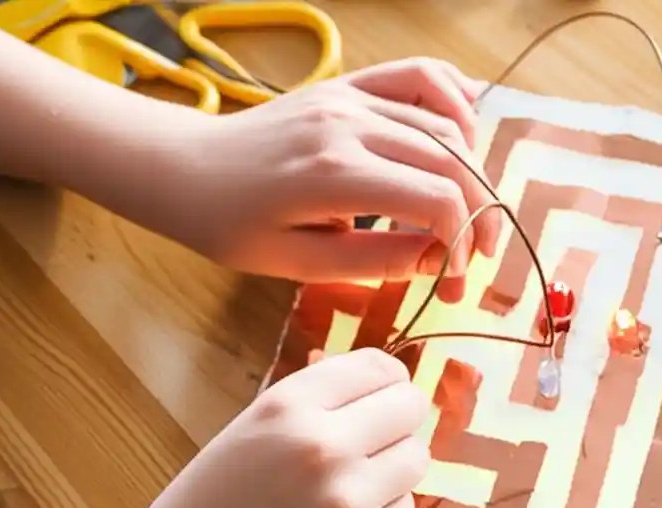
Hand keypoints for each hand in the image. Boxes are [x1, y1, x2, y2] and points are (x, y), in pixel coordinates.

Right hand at [101, 348, 430, 507]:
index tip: (382, 396)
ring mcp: (350, 503)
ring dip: (392, 472)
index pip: (377, 368)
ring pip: (416, 459)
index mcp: (285, 408)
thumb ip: (307, 411)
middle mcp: (323, 447)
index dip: (387, 382)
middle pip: (410, 408)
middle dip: (399, 423)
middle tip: (376, 445)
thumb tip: (379, 381)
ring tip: (346, 494)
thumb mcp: (242, 439)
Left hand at [158, 58, 501, 297]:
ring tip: (470, 212)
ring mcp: (350, 97)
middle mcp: (349, 125)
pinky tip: (467, 135)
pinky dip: (455, 102)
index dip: (461, 241)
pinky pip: (420, 77)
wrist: (182, 167)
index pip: (435, 199)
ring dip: (472, 173)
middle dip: (479, 213)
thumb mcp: (295, 263)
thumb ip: (373, 260)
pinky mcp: (348, 85)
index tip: (453, 277)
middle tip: (478, 256)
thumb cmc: (229, 224)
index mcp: (332, 174)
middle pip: (451, 162)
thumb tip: (436, 260)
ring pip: (445, 127)